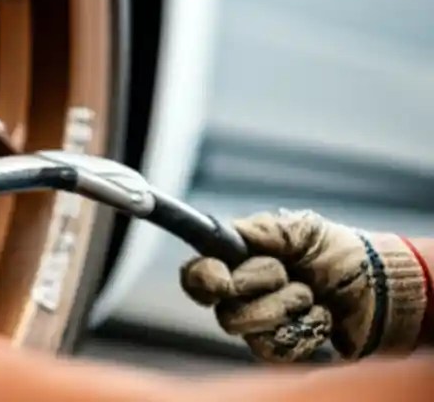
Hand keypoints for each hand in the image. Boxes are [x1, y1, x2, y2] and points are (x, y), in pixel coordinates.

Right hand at [180, 210, 427, 361]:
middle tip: (290, 275)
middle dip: (262, 289)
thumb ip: (260, 229)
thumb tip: (225, 231)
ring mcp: (262, 325)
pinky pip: (276, 348)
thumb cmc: (340, 254)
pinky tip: (322, 315)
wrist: (380, 286)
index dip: (202, 280)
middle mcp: (243, 297)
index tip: (221, 279)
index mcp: (238, 264)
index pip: (197, 277)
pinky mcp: (285, 347)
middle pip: (223, 310)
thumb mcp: (301, 229)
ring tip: (313, 295)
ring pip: (249, 332)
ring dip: (287, 308)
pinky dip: (306, 327)